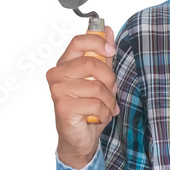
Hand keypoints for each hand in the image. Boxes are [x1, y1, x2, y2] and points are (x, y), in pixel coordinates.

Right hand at [46, 24, 118, 167]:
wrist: (79, 139)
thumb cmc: (88, 108)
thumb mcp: (99, 79)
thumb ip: (102, 56)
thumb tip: (108, 30)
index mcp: (65, 64)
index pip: (78, 41)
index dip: (98, 42)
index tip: (111, 50)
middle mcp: (57, 75)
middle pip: (91, 63)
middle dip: (110, 79)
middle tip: (112, 91)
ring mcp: (58, 91)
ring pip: (97, 87)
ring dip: (109, 101)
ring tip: (107, 108)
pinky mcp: (63, 107)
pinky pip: (96, 104)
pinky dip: (105, 113)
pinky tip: (99, 117)